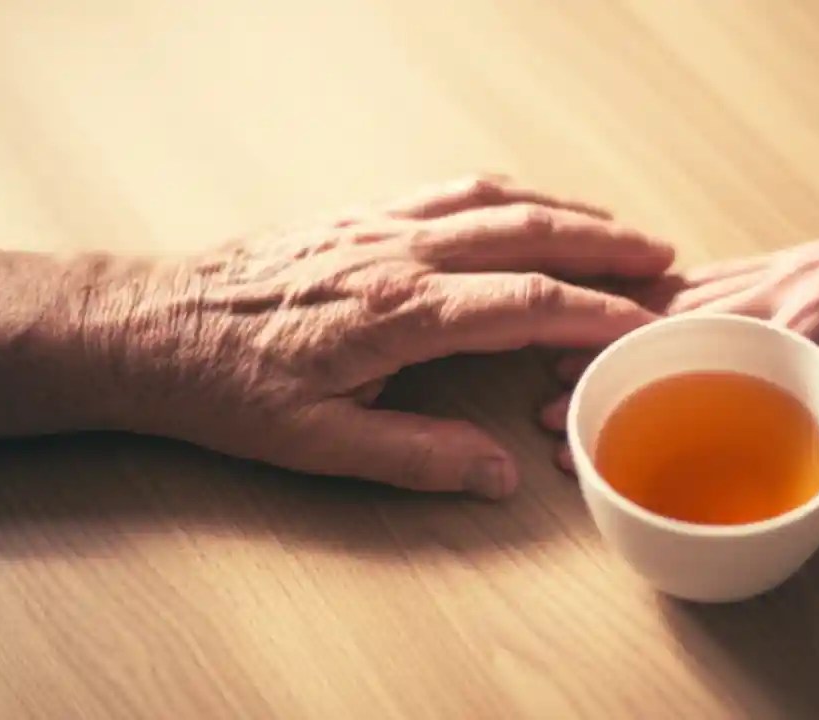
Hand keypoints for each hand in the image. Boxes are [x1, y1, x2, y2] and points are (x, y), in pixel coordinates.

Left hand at [88, 176, 673, 497]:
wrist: (155, 327)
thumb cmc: (230, 386)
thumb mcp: (321, 444)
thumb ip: (418, 459)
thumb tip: (497, 474)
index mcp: (400, 312)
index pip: (526, 303)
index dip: (596, 315)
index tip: (645, 326)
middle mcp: (400, 253)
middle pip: (527, 233)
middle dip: (603, 245)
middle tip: (662, 257)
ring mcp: (380, 224)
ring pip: (494, 202)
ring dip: (564, 211)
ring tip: (615, 228)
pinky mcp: (360, 214)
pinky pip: (451, 190)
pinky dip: (506, 194)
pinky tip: (525, 203)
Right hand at [541, 192, 818, 466]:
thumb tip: (817, 472)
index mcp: (815, 317)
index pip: (702, 360)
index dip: (634, 400)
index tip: (581, 431)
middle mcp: (786, 285)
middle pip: (672, 329)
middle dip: (600, 365)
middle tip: (546, 404)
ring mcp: (788, 266)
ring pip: (684, 298)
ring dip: (620, 330)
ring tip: (565, 360)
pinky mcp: (798, 259)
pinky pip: (716, 276)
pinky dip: (668, 295)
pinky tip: (638, 310)